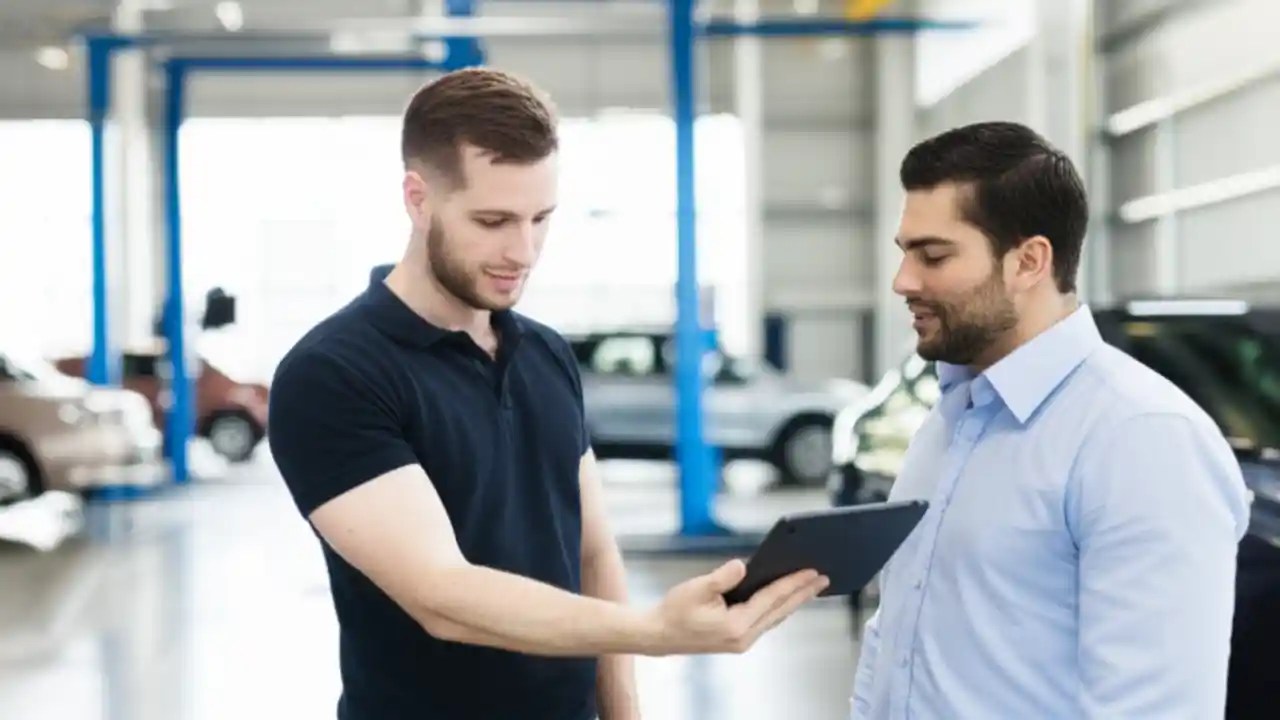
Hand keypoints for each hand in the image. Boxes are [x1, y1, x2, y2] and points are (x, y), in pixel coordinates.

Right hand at [647, 559, 827, 654]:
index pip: (772, 599)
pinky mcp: (738, 639)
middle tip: (823, 578)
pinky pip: (766, 621)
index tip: (812, 571)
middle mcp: (744, 637)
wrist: (659, 635)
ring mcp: (742, 641)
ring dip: (794, 601)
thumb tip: (744, 566)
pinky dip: (779, 608)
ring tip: (811, 587)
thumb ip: (723, 576)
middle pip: (780, 610)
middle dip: (803, 593)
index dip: (793, 583)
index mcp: (736, 625)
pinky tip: (786, 599)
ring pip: (775, 617)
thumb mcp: (697, 588)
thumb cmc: (674, 611)